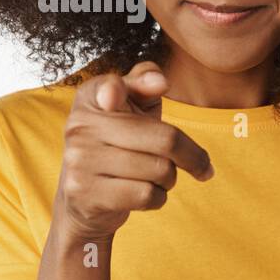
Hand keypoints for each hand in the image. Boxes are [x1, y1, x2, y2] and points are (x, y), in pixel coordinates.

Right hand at [53, 60, 213, 242]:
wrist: (83, 197)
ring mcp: (79, 162)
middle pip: (164, 139)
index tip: (129, 94)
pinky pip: (146, 195)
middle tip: (200, 165)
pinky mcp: (86, 195)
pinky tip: (144, 193)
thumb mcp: (131, 104)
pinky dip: (157, 198)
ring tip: (156, 177)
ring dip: (170, 179)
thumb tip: (160, 82)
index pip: (113, 88)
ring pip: (159, 171)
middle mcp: (79, 126)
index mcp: (91, 96)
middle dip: (191, 156)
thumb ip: (144, 81)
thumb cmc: (120, 141)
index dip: (124, 89)